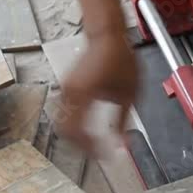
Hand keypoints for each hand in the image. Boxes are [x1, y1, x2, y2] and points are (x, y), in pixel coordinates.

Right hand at [59, 32, 137, 155]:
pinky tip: (87, 131)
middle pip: (65, 131)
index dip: (91, 148)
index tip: (105, 156)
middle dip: (80, 147)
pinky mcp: (67, 88)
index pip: (80, 131)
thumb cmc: (119, 57)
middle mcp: (71, 92)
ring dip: (75, 138)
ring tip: (92, 145)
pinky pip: (63, 114)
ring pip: (61, 124)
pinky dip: (73, 126)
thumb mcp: (130, 92)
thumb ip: (124, 120)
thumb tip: (123, 144)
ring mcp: (66, 89)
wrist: (106, 35)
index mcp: (85, 93)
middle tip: (97, 154)